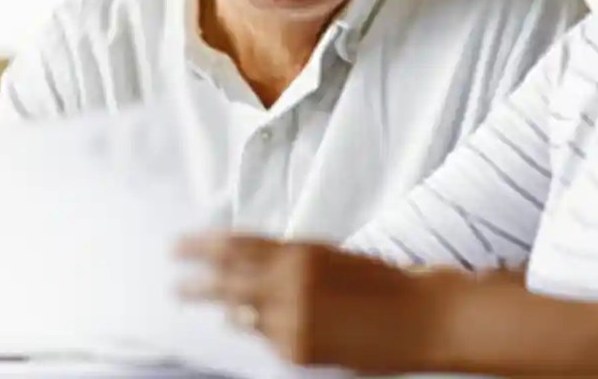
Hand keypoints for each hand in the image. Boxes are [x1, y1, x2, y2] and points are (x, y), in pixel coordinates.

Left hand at [176, 234, 453, 373]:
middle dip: (196, 285)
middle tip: (176, 285)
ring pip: (244, 316)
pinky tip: (273, 327)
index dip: (200, 246)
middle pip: (225, 283)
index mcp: (297, 252)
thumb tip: (243, 269)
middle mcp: (289, 284)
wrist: (422, 316)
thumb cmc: (379, 281)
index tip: (177, 247)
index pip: (233, 246)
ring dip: (231, 312)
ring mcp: (292, 321)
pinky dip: (267, 333)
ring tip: (217, 307)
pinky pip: (269, 340)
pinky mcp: (299, 351)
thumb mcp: (328, 256)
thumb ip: (286, 261)